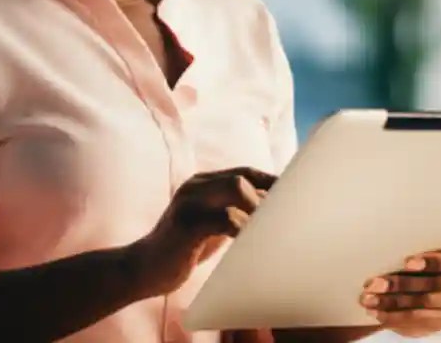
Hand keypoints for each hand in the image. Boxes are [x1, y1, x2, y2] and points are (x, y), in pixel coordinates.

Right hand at [130, 166, 275, 296]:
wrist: (144, 269)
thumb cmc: (184, 250)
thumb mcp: (211, 226)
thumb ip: (232, 214)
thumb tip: (271, 214)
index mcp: (202, 183)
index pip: (245, 172)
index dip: (271, 182)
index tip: (296, 199)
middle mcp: (196, 186)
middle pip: (244, 176)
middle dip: (269, 195)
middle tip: (287, 220)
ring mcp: (189, 202)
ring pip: (236, 188)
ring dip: (259, 209)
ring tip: (273, 231)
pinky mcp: (187, 223)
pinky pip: (225, 217)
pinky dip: (243, 228)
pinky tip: (251, 243)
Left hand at [358, 244, 440, 337]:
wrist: (417, 281)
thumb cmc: (415, 256)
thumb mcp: (415, 246)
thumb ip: (408, 245)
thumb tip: (380, 242)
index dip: (432, 261)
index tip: (407, 263)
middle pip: (437, 283)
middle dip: (403, 283)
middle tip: (376, 283)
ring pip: (425, 302)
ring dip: (394, 301)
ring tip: (370, 299)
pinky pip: (419, 321)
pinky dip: (395, 317)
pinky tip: (378, 313)